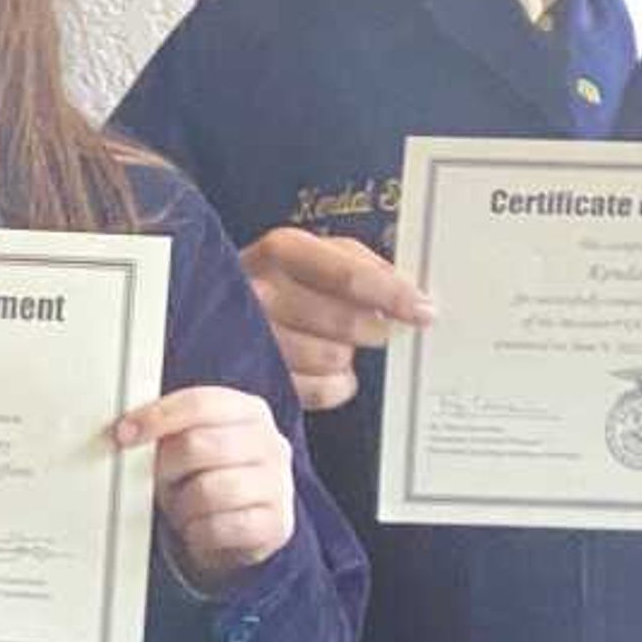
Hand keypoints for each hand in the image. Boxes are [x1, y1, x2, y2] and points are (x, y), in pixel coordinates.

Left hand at [118, 385, 297, 588]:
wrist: (240, 531)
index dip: (156, 417)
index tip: (124, 434)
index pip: (199, 403)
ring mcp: (279, 484)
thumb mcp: (190, 445)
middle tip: (162, 482)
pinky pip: (220, 527)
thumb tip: (126, 430)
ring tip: (185, 507)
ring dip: (183, 504)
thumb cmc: (207, 480)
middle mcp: (270, 443)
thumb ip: (168, 429)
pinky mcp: (277, 525)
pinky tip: (200, 528)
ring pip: (209, 490)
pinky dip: (199, 532)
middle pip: (198, 445)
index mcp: (248, 411)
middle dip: (166, 468)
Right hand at [239, 226, 430, 412]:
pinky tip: (325, 372)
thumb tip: (407, 289)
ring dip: (346, 356)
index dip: (392, 296)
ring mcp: (252, 337)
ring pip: (332, 358)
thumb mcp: (317, 253)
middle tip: (376, 329)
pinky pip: (319, 391)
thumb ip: (361, 263)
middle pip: (345, 324)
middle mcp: (260, 291)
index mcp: (282, 250)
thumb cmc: (281, 280)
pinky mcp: (255, 377)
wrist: (218, 309)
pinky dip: (334, 385)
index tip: (423, 310)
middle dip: (372, 330)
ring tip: (335, 344)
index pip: (349, 277)